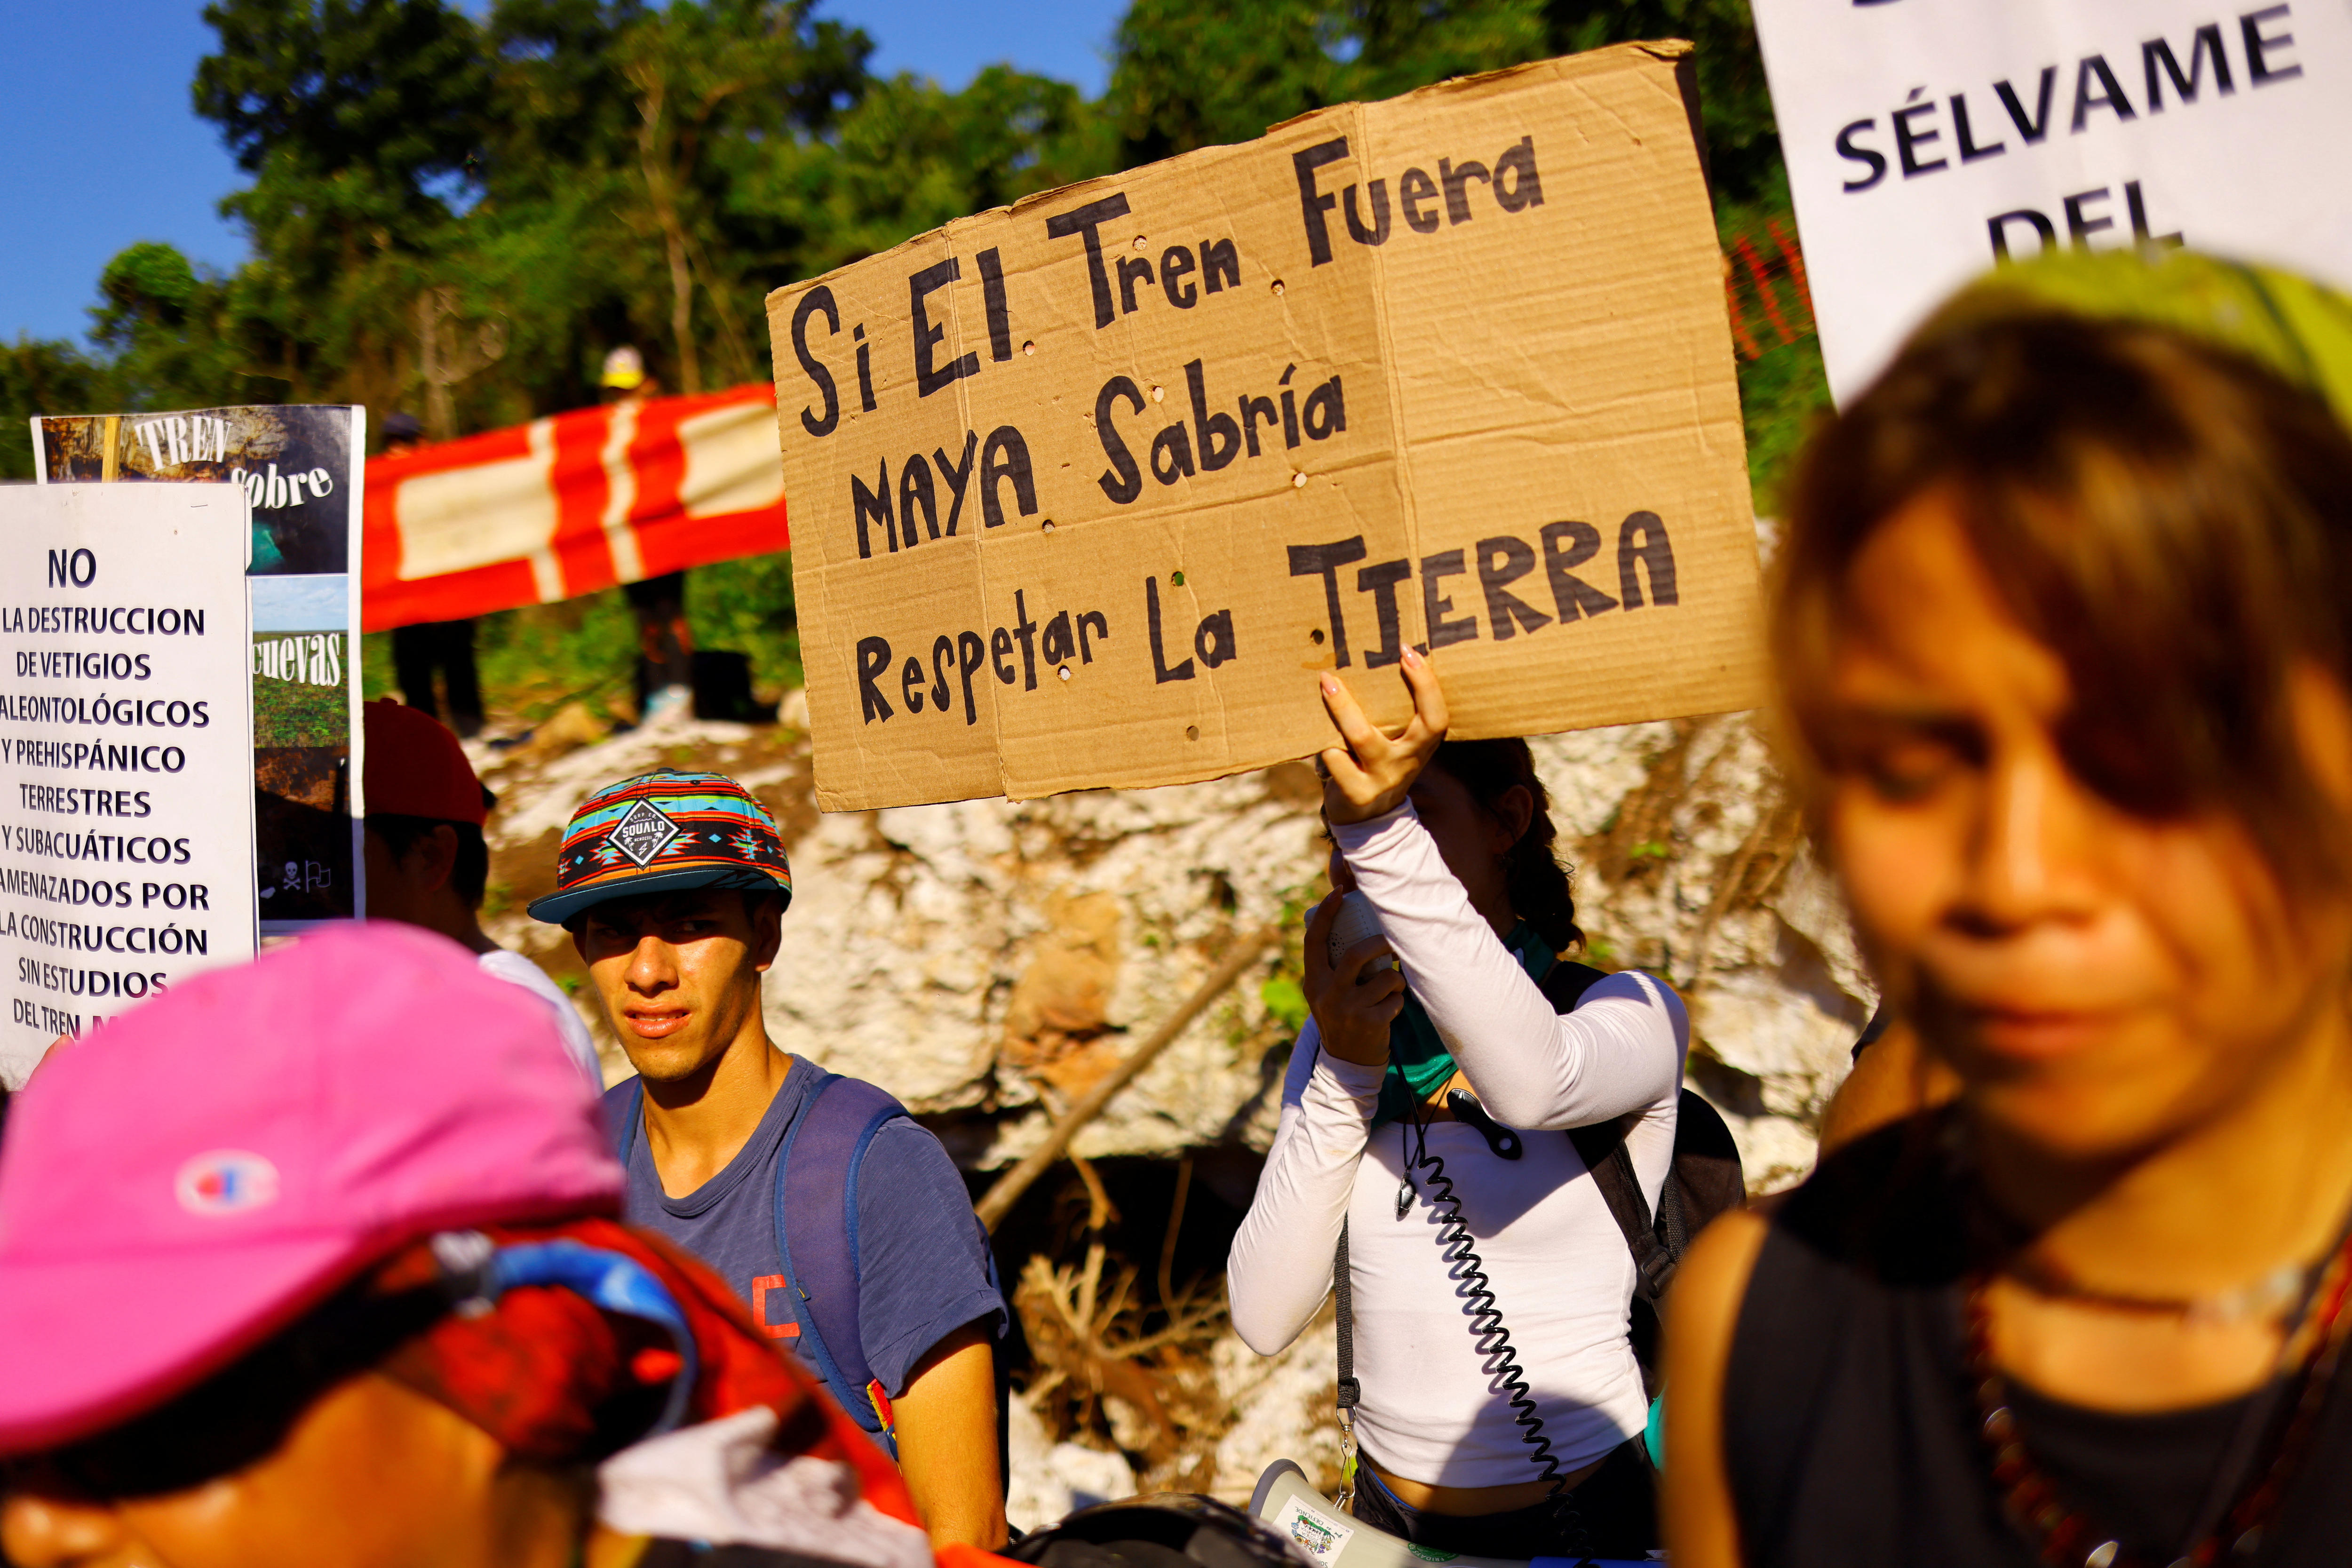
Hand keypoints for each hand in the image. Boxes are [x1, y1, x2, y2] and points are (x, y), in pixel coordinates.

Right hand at [1303, 891, 1404, 1066]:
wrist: (1346, 1062)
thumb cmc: (1341, 1015)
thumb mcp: (1326, 992)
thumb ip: (1333, 966)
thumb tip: (1354, 924)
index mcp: (1313, 981)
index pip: (1314, 940)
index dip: (1326, 913)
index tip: (1338, 891)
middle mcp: (1327, 994)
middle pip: (1355, 954)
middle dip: (1380, 943)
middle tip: (1393, 941)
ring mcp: (1348, 1010)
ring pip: (1383, 977)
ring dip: (1395, 977)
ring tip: (1394, 982)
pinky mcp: (1369, 1024)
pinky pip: (1394, 1000)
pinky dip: (1398, 1000)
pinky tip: (1391, 1006)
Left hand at [1318, 647, 1448, 825]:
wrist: (1368, 819)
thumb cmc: (1377, 763)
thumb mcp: (1393, 742)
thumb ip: (1389, 714)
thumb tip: (1363, 661)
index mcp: (1422, 745)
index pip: (1438, 716)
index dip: (1427, 685)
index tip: (1408, 651)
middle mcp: (1408, 761)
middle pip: (1421, 726)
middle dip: (1409, 687)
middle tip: (1392, 655)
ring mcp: (1384, 779)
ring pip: (1364, 737)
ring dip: (1343, 708)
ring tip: (1327, 683)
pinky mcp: (1358, 793)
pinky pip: (1336, 759)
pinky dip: (1325, 744)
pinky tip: (1317, 736)